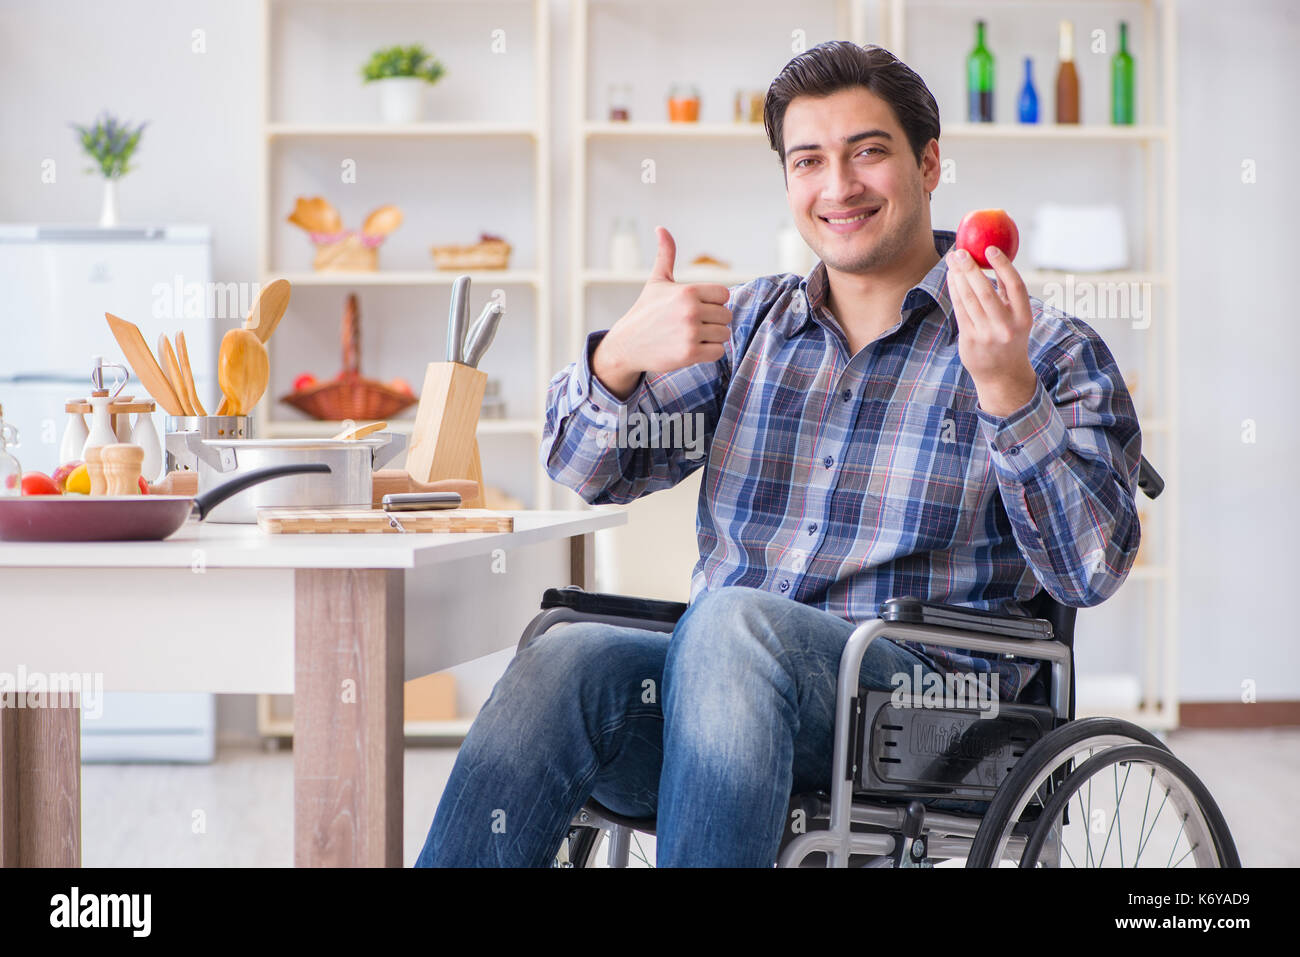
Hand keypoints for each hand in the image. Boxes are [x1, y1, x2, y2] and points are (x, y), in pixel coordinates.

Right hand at [592, 226, 732, 399]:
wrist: (627, 345)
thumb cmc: (645, 312)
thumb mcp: (656, 282)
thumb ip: (666, 255)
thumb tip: (660, 228)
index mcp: (687, 291)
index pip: (724, 295)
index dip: (713, 302)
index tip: (698, 307)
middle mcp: (690, 311)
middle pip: (725, 315)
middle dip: (713, 321)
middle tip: (693, 324)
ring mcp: (691, 333)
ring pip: (724, 334)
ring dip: (712, 338)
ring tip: (692, 336)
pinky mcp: (690, 353)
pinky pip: (718, 352)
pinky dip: (709, 352)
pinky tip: (692, 348)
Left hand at [945, 245, 1038, 416]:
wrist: (1002, 374)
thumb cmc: (1009, 336)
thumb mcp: (1018, 317)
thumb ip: (1008, 292)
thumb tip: (994, 256)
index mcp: (1024, 317)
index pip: (1016, 286)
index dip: (1003, 265)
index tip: (990, 248)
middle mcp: (1006, 327)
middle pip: (986, 292)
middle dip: (970, 269)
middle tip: (960, 252)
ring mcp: (986, 335)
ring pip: (969, 299)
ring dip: (958, 277)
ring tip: (952, 261)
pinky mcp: (970, 339)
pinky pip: (959, 309)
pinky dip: (954, 291)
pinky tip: (951, 278)